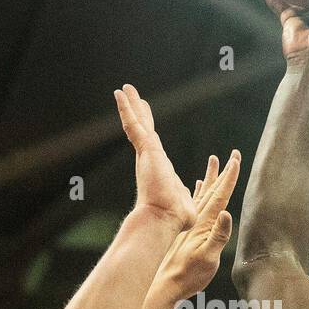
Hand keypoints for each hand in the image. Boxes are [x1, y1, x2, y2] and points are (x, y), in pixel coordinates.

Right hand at [113, 83, 196, 228]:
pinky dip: (126, 109)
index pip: (151, 143)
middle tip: (130, 96)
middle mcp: (149, 159)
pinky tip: (121, 94)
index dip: (147, 129)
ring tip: (124, 89)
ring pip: (136, 124)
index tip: (145, 118)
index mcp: (158, 168)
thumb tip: (187, 195)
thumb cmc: (175, 217)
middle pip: (142, 129)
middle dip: (137, 112)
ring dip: (130, 105)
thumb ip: (183, 194)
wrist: (164, 219)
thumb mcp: (183, 200)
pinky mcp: (145, 150)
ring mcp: (146, 154)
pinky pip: (134, 125)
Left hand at [149, 150, 240, 304]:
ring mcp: (190, 223)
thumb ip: (218, 237)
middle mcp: (197, 220)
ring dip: (210, 178)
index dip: (229, 178)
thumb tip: (228, 214)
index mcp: (204, 224)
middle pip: (213, 190)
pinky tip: (196, 183)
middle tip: (232, 154)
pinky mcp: (184, 229)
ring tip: (214, 160)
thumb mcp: (208, 258)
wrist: (164, 284)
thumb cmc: (187, 276)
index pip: (221, 196)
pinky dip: (197, 191)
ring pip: (203, 194)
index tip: (236, 160)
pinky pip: (193, 203)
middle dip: (223, 172)